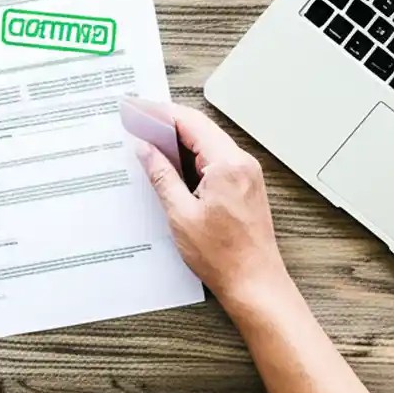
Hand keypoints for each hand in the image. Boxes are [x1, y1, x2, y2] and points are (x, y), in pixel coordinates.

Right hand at [134, 105, 288, 307]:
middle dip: (167, 124)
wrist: (255, 283)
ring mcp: (247, 174)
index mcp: (227, 164)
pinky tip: (173, 165)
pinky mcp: (246, 185)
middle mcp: (242, 163)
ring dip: (179, 141)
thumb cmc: (224, 256)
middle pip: (200, 129)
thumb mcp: (180, 214)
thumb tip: (146, 150)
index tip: (138, 109)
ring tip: (149, 143)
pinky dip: (192, 157)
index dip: (159, 113)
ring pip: (208, 143)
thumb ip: (162, 176)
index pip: (190, 122)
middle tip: (137, 123)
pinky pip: (216, 160)